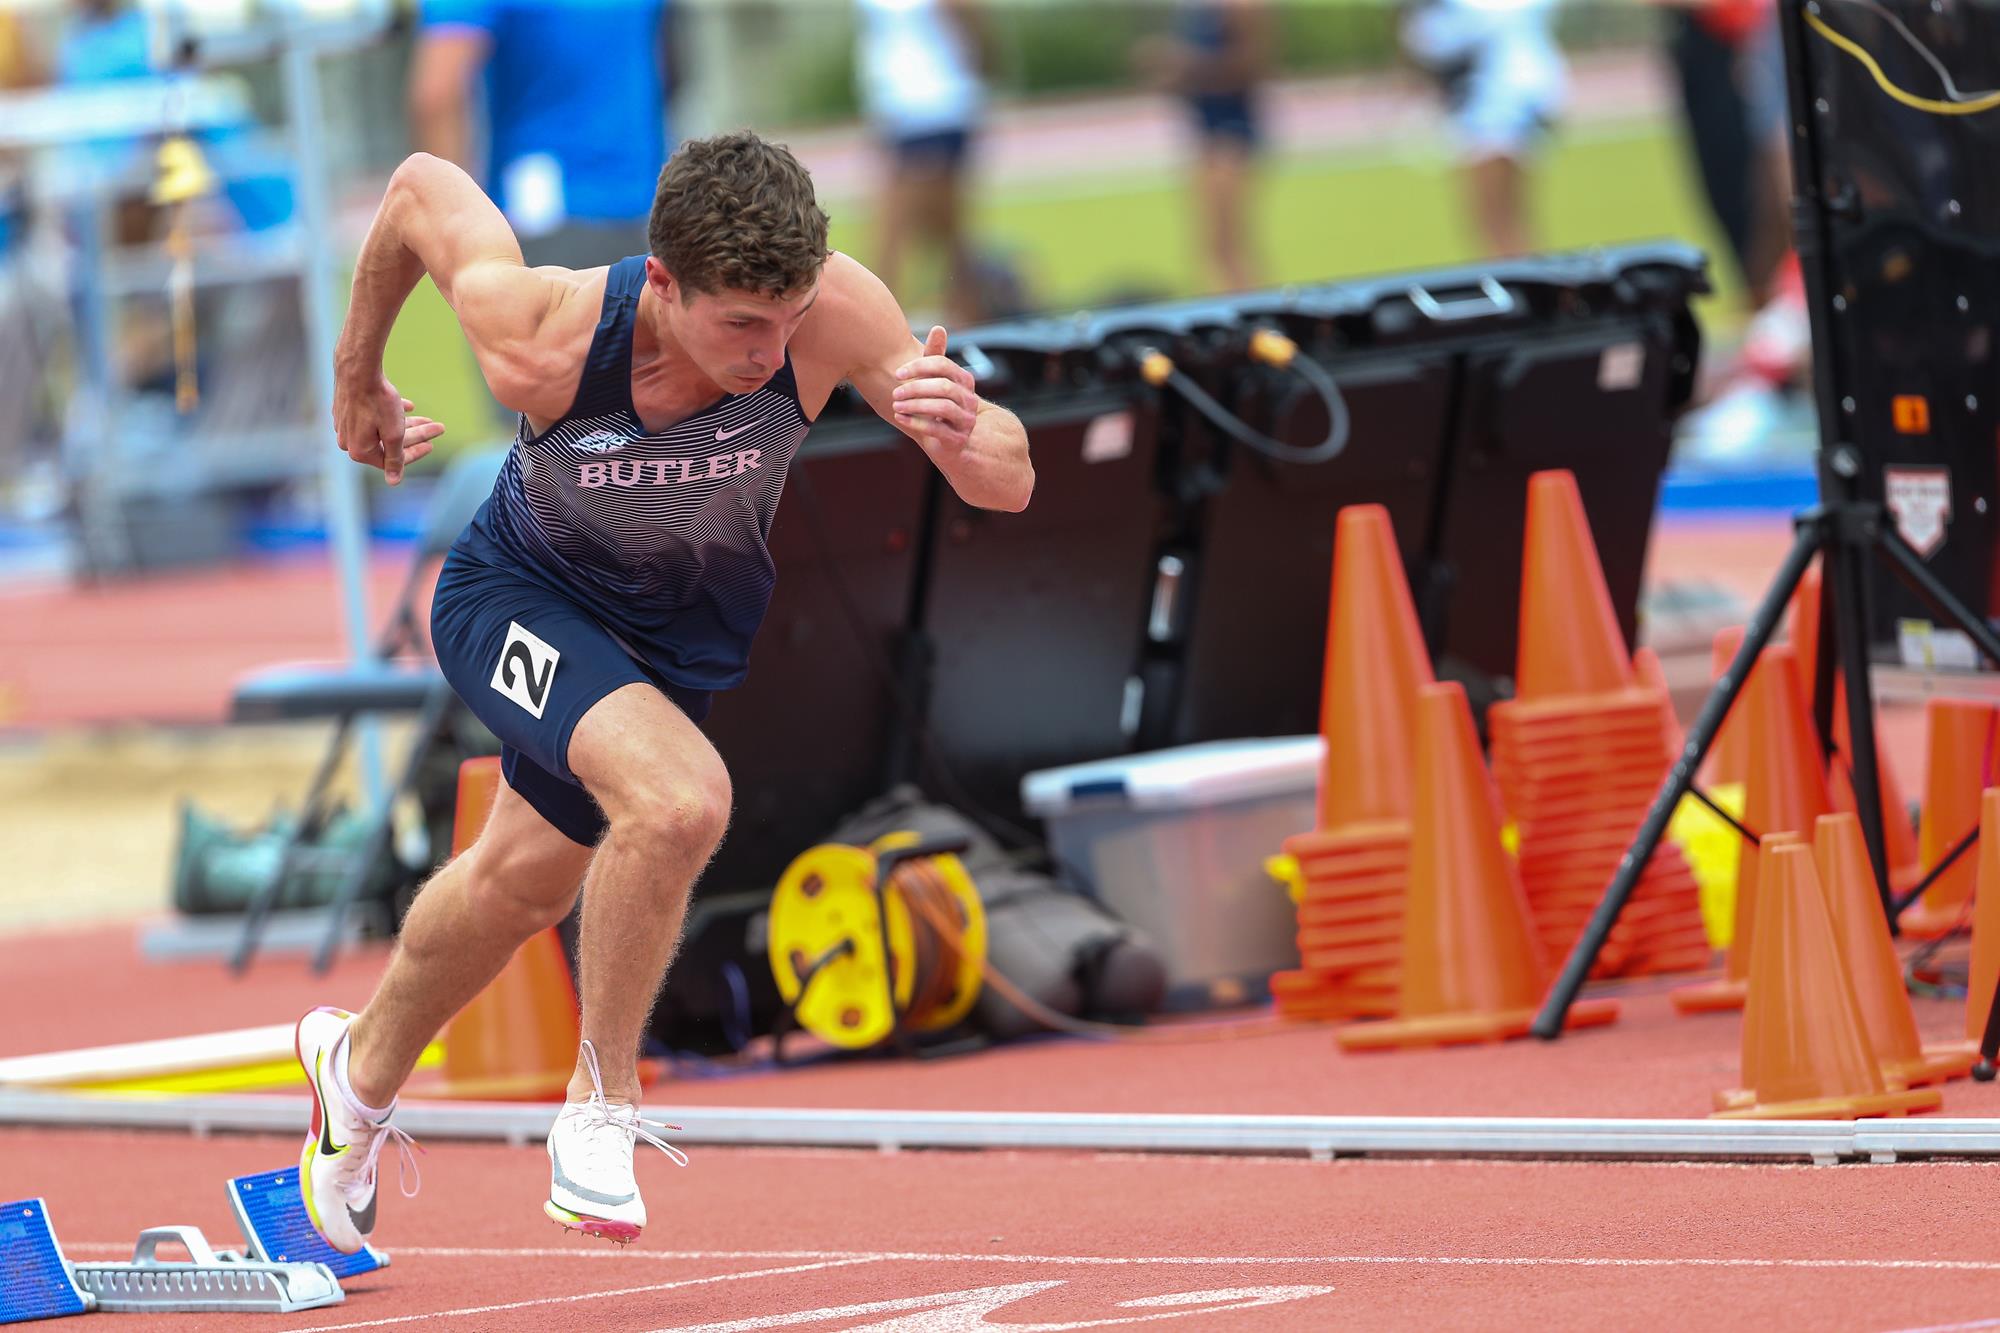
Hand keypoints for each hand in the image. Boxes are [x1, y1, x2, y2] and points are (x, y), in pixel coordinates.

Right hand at [332, 371, 442, 485]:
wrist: (357, 368)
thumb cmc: (377, 402)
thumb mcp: (393, 433)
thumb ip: (395, 458)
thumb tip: (393, 482)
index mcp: (359, 451)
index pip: (392, 460)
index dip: (415, 453)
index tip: (432, 445)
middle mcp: (348, 441)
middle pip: (388, 443)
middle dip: (416, 435)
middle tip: (437, 428)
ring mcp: (344, 424)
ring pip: (381, 428)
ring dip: (406, 424)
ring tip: (427, 419)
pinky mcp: (344, 408)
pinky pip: (371, 416)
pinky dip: (389, 413)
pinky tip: (407, 406)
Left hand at [892, 325, 976, 453]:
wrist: (950, 441)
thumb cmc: (938, 404)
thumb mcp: (936, 380)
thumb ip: (935, 356)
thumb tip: (939, 328)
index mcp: (965, 381)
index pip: (944, 366)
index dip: (919, 367)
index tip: (898, 373)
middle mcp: (970, 400)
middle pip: (944, 387)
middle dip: (916, 388)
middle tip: (895, 391)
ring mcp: (966, 421)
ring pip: (942, 408)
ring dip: (915, 405)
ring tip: (896, 405)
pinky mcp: (957, 440)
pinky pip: (937, 430)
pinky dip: (915, 422)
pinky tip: (900, 417)